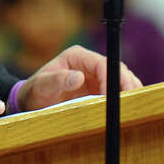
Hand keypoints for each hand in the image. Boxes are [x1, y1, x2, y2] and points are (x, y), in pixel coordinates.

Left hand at [19, 44, 141, 111]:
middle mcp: (89, 63)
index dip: (110, 78)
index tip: (109, 96)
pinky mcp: (99, 87)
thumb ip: (57, 80)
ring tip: (130, 106)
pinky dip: (124, 97)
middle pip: (116, 69)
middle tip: (127, 103)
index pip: (101, 63)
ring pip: (121, 78)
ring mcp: (96, 75)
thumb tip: (78, 77)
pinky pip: (117, 89)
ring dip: (128, 91)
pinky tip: (127, 108)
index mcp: (77, 56)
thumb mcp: (42, 86)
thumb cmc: (35, 92)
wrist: (32, 101)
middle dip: (124, 84)